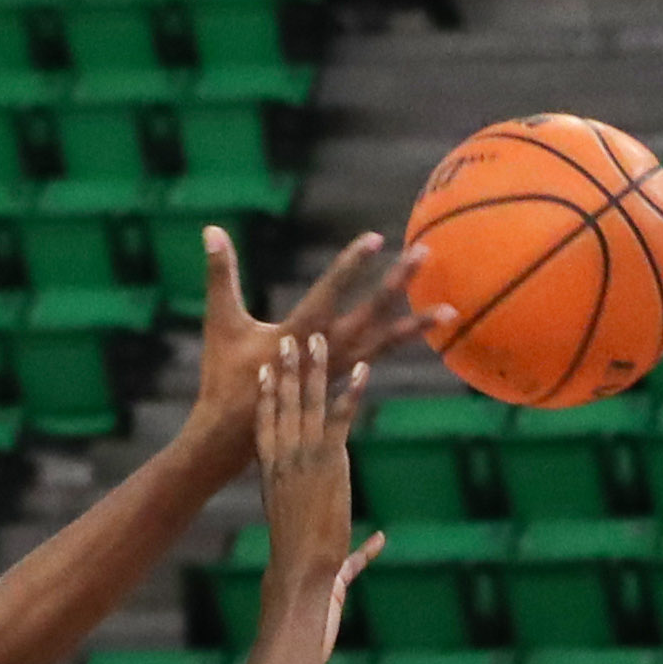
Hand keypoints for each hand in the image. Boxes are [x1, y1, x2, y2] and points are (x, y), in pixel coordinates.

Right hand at [193, 228, 441, 452]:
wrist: (234, 434)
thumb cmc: (224, 375)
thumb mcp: (221, 321)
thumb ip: (220, 274)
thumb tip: (212, 229)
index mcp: (295, 334)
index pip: (329, 292)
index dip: (351, 265)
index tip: (375, 239)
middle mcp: (325, 351)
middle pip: (370, 313)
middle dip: (398, 282)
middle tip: (425, 254)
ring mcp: (337, 368)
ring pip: (385, 342)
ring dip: (417, 324)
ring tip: (451, 311)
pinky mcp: (342, 379)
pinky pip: (377, 357)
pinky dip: (400, 343)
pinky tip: (426, 334)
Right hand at [253, 333, 383, 653]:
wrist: (298, 574)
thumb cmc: (306, 573)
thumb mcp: (332, 552)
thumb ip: (360, 547)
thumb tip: (379, 546)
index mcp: (273, 477)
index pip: (265, 426)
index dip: (266, 396)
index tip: (266, 369)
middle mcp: (284, 461)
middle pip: (283, 405)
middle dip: (287, 370)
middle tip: (289, 338)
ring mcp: (304, 459)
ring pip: (308, 404)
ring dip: (316, 369)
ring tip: (320, 339)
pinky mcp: (329, 462)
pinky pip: (340, 418)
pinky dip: (351, 392)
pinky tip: (361, 369)